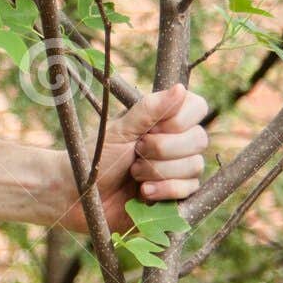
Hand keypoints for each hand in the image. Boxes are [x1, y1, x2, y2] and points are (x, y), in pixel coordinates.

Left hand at [53, 83, 208, 234]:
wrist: (83, 194)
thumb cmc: (97, 156)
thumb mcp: (120, 130)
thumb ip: (149, 110)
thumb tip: (180, 88)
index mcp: (164, 119)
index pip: (197, 107)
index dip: (178, 120)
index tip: (151, 128)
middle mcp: (177, 141)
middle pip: (199, 138)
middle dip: (162, 148)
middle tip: (136, 151)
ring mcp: (180, 167)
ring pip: (194, 165)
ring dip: (157, 170)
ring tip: (134, 172)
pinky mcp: (179, 193)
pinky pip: (189, 189)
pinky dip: (163, 189)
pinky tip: (143, 192)